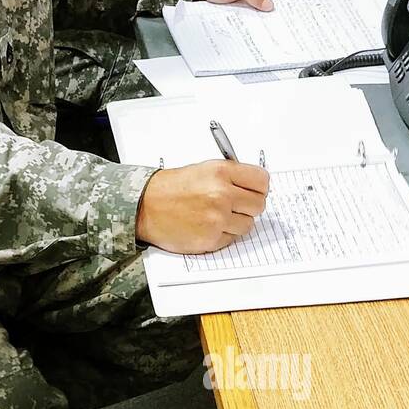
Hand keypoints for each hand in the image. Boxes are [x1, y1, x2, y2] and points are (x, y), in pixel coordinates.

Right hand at [136, 160, 268, 252]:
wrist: (146, 206)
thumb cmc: (172, 188)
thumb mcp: (204, 169)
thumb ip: (232, 177)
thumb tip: (255, 188)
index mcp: (222, 172)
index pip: (262, 181)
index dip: (259, 188)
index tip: (253, 191)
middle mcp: (222, 194)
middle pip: (259, 205)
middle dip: (249, 206)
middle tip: (235, 205)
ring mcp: (217, 219)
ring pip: (247, 225)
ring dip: (236, 223)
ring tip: (216, 216)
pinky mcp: (211, 239)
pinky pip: (232, 239)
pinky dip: (223, 235)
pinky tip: (208, 226)